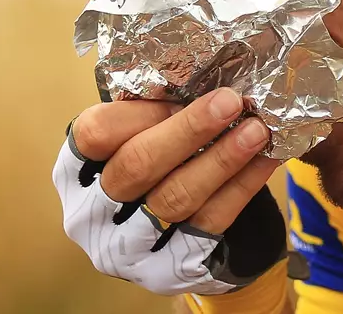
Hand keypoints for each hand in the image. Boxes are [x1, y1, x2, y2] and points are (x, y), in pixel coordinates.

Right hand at [53, 88, 286, 295]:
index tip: (190, 91)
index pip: (97, 132)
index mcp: (76, 169)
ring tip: (257, 130)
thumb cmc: (157, 168)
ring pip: (176, 197)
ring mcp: (129, 245)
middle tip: (232, 101)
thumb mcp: (140, 140)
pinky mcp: (170, 268)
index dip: (145, 110)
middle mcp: (92, 212)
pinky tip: (266, 160)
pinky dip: (242, 186)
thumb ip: (154, 115)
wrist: (174, 240)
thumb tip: (207, 74)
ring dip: (222, 158)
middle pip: (138, 165)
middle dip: (189, 129)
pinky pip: (211, 221)